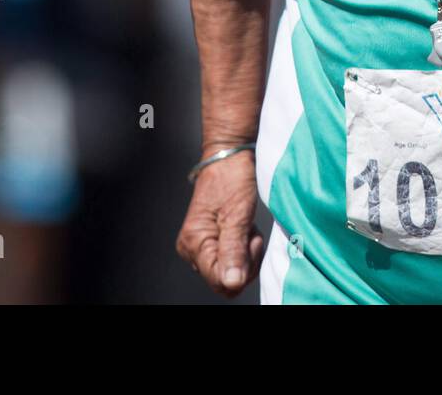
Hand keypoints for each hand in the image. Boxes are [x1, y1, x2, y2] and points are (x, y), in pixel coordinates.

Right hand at [175, 149, 263, 297]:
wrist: (230, 157)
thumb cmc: (232, 179)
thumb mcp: (237, 215)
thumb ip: (234, 251)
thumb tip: (231, 282)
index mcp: (194, 243)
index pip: (220, 281)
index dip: (242, 267)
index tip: (249, 240)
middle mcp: (192, 249)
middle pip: (225, 280)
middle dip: (245, 261)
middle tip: (249, 233)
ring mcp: (201, 245)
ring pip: (231, 271)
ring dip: (246, 253)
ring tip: (246, 227)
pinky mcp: (211, 241)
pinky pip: (232, 259)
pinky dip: (244, 247)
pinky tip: (244, 228)